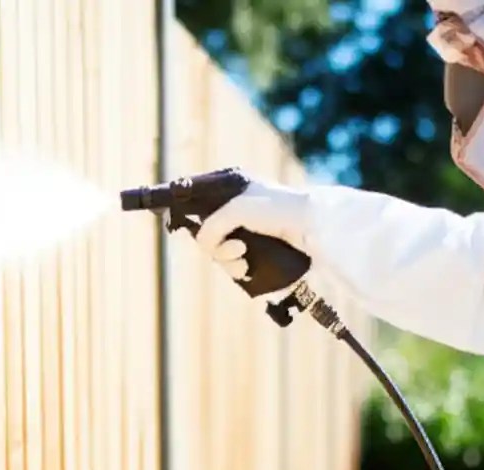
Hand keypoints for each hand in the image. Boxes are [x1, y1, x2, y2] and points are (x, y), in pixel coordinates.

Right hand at [190, 178, 311, 281]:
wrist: (314, 230)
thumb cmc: (277, 211)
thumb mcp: (236, 211)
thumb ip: (211, 227)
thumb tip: (205, 246)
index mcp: (232, 187)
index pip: (197, 194)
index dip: (184, 206)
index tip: (169, 216)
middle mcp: (238, 207)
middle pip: (207, 231)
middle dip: (216, 245)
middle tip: (236, 248)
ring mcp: (248, 230)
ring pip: (219, 252)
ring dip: (227, 259)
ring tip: (244, 257)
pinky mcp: (258, 251)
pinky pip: (234, 263)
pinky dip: (237, 268)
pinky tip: (247, 267)